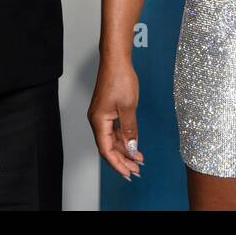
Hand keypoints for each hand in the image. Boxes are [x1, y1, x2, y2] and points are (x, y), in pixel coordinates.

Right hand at [87, 58, 144, 180]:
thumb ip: (130, 130)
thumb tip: (132, 149)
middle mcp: (97, 120)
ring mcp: (102, 115)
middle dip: (123, 160)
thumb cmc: (119, 79)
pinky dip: (124, 138)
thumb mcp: (128, 107)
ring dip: (125, 150)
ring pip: (112, 139)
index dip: (118, 164)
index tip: (129, 174)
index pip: (106, 150)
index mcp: (99, 121)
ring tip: (138, 160)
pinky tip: (133, 144)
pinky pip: (114, 130)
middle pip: (108, 147)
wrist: (116, 60)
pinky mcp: (107, 110)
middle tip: (137, 170)